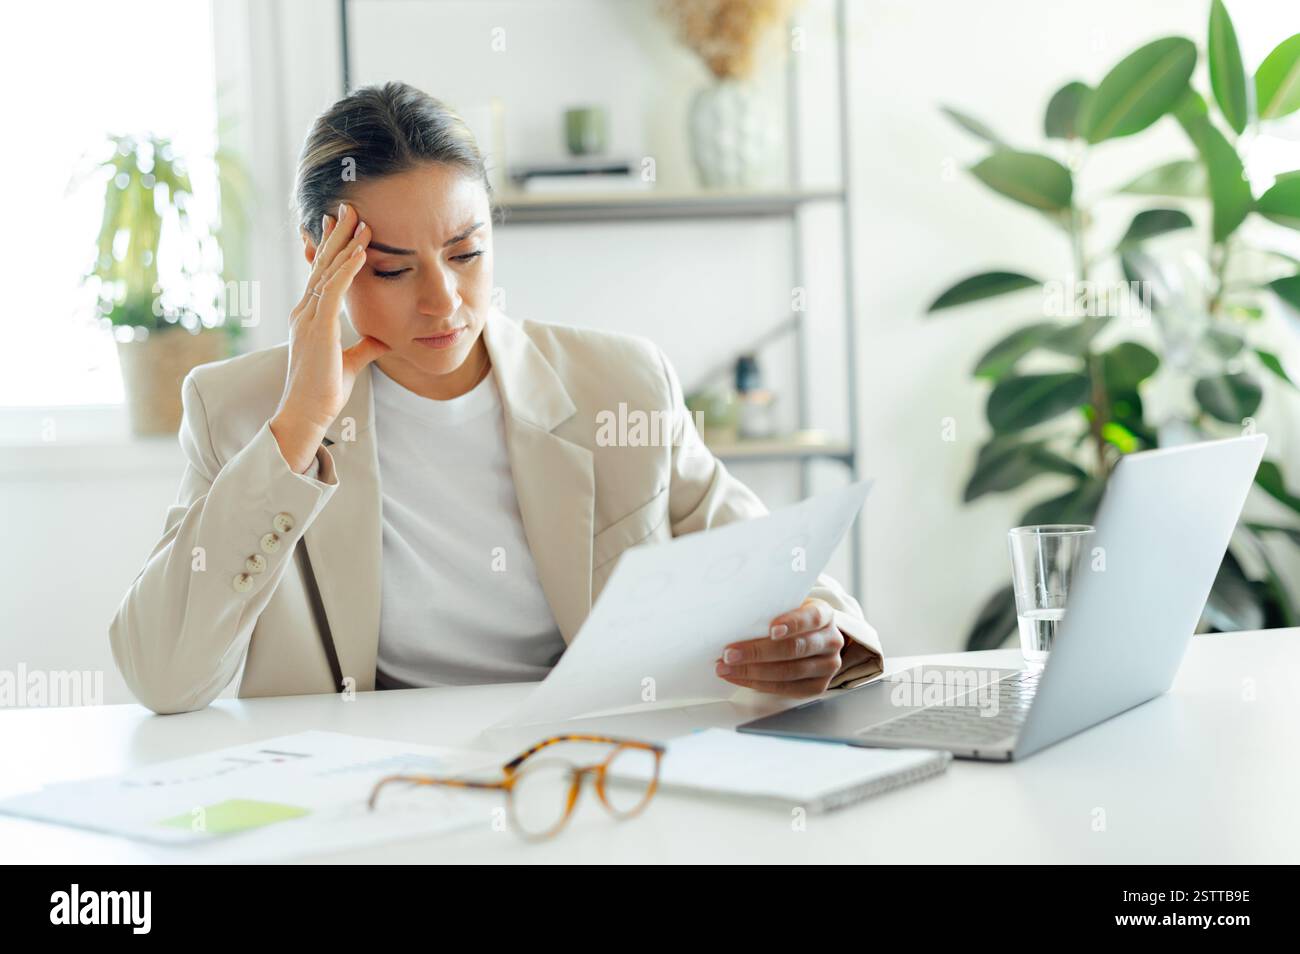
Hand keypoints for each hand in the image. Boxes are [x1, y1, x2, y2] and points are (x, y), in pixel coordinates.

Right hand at [271, 202, 390, 471]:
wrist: (306, 413)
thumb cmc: (323, 391)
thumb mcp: (350, 363)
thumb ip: (364, 348)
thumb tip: (382, 340)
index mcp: (310, 317)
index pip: (322, 275)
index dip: (331, 249)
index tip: (339, 226)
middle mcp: (305, 312)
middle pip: (322, 264)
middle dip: (336, 235)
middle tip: (347, 208)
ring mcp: (309, 318)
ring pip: (328, 271)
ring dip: (345, 244)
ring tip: (360, 220)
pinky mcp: (318, 328)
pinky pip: (334, 291)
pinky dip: (347, 270)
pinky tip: (360, 252)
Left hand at [714, 597, 870, 696]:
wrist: (811, 637)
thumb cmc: (792, 618)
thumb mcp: (788, 605)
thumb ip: (771, 608)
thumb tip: (733, 615)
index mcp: (825, 615)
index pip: (812, 618)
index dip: (792, 624)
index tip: (771, 629)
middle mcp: (831, 641)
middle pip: (795, 649)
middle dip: (758, 652)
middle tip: (730, 654)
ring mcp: (827, 666)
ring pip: (788, 672)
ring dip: (752, 671)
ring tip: (726, 668)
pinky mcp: (817, 686)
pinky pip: (786, 689)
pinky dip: (758, 684)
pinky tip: (739, 677)